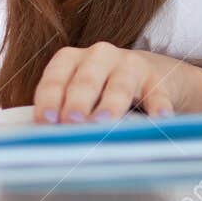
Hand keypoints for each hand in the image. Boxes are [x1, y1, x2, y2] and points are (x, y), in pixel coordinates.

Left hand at [32, 43, 201, 123]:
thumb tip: (42, 144)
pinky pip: (157, 93)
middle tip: (72, 122)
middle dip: (77, 101)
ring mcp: (130, 65)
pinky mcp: (157, 78)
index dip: (48, 98)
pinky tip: (159, 119)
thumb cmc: (103, 91)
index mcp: (73, 59)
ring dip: (110, 104)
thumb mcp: (80, 94)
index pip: (56, 76)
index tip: (45, 121)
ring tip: (104, 122)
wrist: (154, 76)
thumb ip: (62, 112)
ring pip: (119, 85)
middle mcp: (100, 56)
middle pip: (86, 79)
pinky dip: (158, 106)